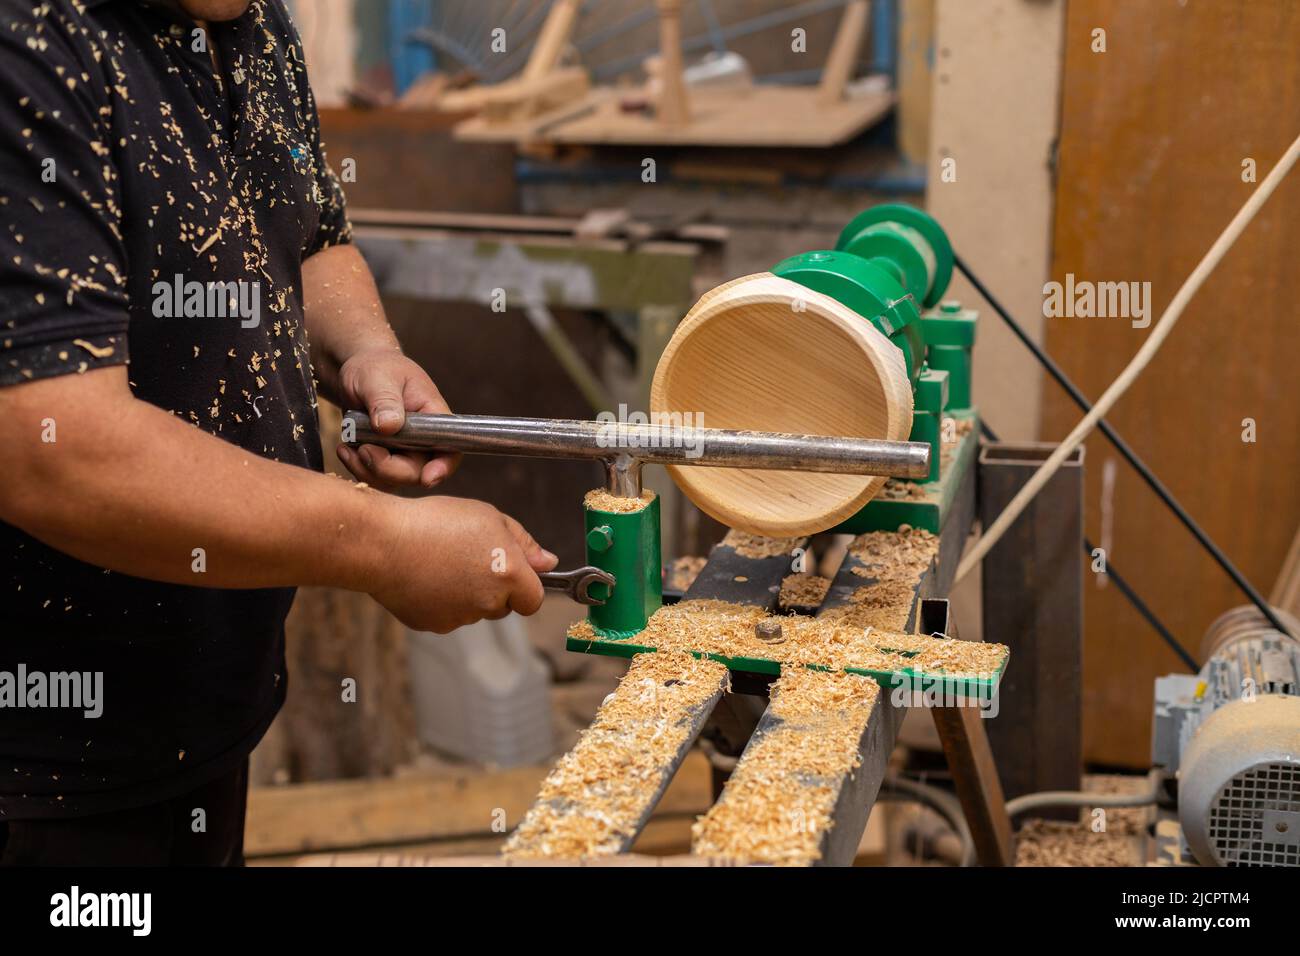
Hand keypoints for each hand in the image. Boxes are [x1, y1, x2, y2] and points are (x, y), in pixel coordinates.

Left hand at [334, 347, 461, 488]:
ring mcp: (405, 452)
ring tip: (346, 447)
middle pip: (416, 472)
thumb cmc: (375, 368)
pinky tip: (345, 449)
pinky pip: (376, 477)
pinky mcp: (386, 458)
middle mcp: (424, 440)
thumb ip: (385, 400)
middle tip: (363, 450)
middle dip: (387, 468)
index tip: (427, 478)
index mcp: (434, 417)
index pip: (449, 449)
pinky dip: (358, 468)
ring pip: (394, 479)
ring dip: (368, 470)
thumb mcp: (378, 377)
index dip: (442, 467)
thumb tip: (389, 426)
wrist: (358, 372)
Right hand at [370, 496, 558, 633]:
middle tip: (468, 556)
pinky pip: (447, 615)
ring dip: (466, 592)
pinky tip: (425, 575)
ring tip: (441, 560)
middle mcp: (488, 603)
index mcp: (509, 576)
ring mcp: (459, 618)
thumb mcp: (489, 516)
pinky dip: (441, 600)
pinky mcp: (433, 625)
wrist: (382, 542)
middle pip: (502, 605)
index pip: (533, 599)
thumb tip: (548, 563)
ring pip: (474, 610)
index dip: (524, 585)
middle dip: (493, 587)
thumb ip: (524, 542)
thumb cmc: (435, 522)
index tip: (510, 571)